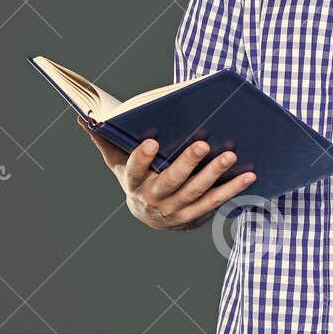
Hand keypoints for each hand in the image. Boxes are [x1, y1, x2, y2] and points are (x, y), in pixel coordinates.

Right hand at [78, 115, 255, 228]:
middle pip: (171, 181)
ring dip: (214, 174)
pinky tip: (249, 175)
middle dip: (187, 163)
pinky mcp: (195, 216)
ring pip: (196, 192)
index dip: (142, 158)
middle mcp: (153, 199)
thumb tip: (83, 117)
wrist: (149, 215)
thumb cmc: (136, 177)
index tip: (152, 141)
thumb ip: (104, 140)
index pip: (134, 170)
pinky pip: (215, 202)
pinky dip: (232, 189)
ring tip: (229, 155)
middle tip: (203, 144)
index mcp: (133, 183)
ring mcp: (175, 210)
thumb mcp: (117, 162)